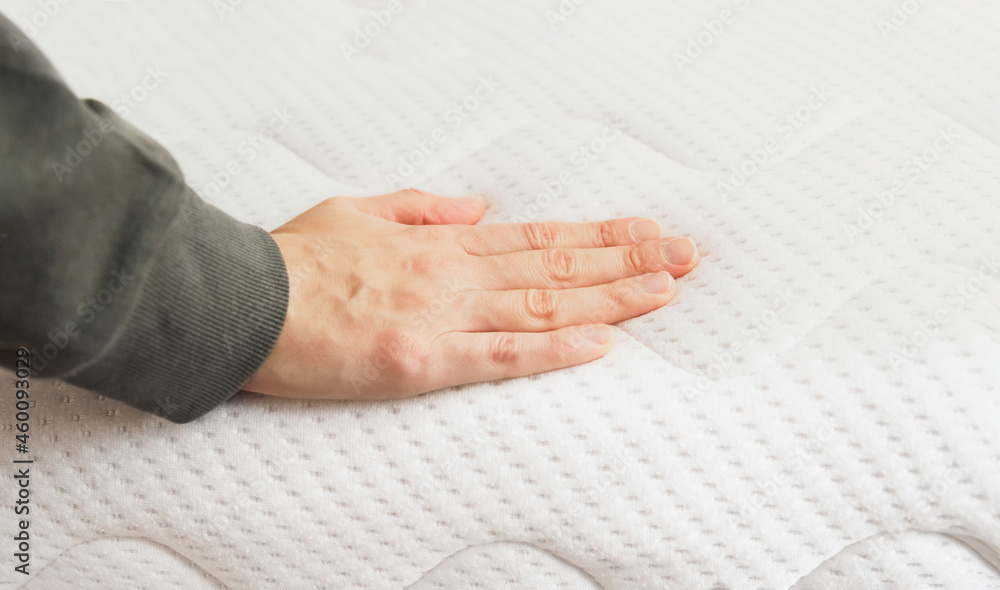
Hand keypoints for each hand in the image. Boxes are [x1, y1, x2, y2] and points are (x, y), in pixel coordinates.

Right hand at [244, 189, 699, 399]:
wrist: (238, 301)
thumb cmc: (293, 261)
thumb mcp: (359, 210)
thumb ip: (423, 208)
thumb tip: (480, 207)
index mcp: (439, 243)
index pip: (537, 237)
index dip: (599, 235)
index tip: (647, 231)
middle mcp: (452, 274)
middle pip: (556, 266)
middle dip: (627, 260)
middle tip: (687, 256)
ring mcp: (440, 316)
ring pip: (542, 304)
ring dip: (610, 297)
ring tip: (667, 289)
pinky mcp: (419, 360)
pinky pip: (497, 355)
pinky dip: (552, 349)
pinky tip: (599, 344)